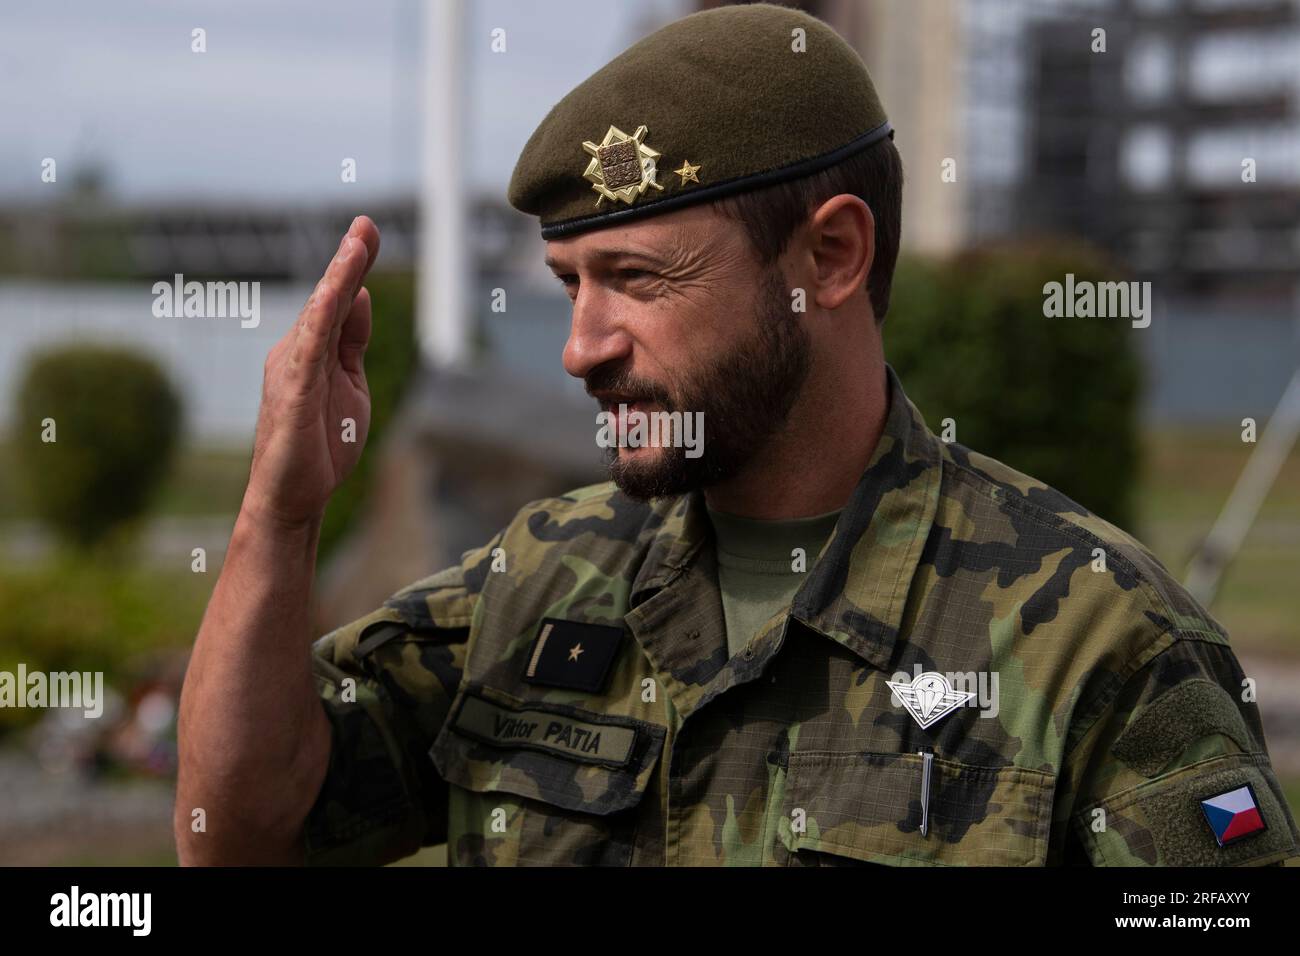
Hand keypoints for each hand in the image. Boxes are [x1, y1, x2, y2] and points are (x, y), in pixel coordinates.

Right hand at [244, 216, 380, 528]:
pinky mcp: (292, 390)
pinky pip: (310, 346)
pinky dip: (323, 316)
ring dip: (339, 278)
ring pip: (318, 315)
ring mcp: (291, 368)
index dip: (353, 267)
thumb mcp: (350, 384)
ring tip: (358, 244)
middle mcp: (296, 351)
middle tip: (367, 224)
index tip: (368, 231)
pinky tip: (338, 293)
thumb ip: (352, 342)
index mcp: (311, 351)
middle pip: (328, 299)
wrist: (294, 498)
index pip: (336, 303)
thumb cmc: (319, 445)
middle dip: (349, 261)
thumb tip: (360, 296)